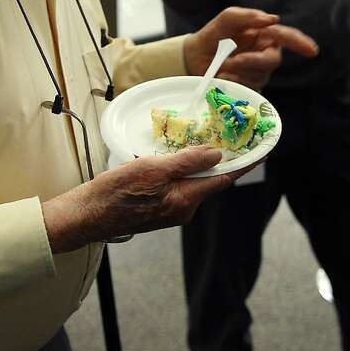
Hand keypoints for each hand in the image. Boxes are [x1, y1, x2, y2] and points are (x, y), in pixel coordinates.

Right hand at [43, 147, 237, 251]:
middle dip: (222, 159)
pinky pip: (179, 186)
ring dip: (199, 163)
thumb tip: (216, 153)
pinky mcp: (159, 209)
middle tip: (231, 135)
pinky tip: (176, 157)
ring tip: (204, 141)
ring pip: (194, 182)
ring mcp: (171, 211)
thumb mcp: (153, 169)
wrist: (87, 215)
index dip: (244, 162)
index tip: (262, 149)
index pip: (224, 178)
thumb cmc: (116, 192)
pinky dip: (183, 170)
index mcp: (186, 200)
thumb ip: (187, 161)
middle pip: (210, 179)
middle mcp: (184, 209)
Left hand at [184, 7, 318, 89]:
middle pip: (273, 60)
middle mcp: (265, 53)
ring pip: (260, 75)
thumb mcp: (227, 18)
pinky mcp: (250, 87)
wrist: (194, 56)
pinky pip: (250, 88)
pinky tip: (222, 77)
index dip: (300, 43)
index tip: (311, 51)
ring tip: (221, 67)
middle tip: (232, 61)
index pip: (286, 37)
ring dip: (238, 72)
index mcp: (264, 35)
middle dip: (252, 61)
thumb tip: (273, 19)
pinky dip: (234, 82)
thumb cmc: (213, 35)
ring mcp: (258, 72)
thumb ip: (248, 16)